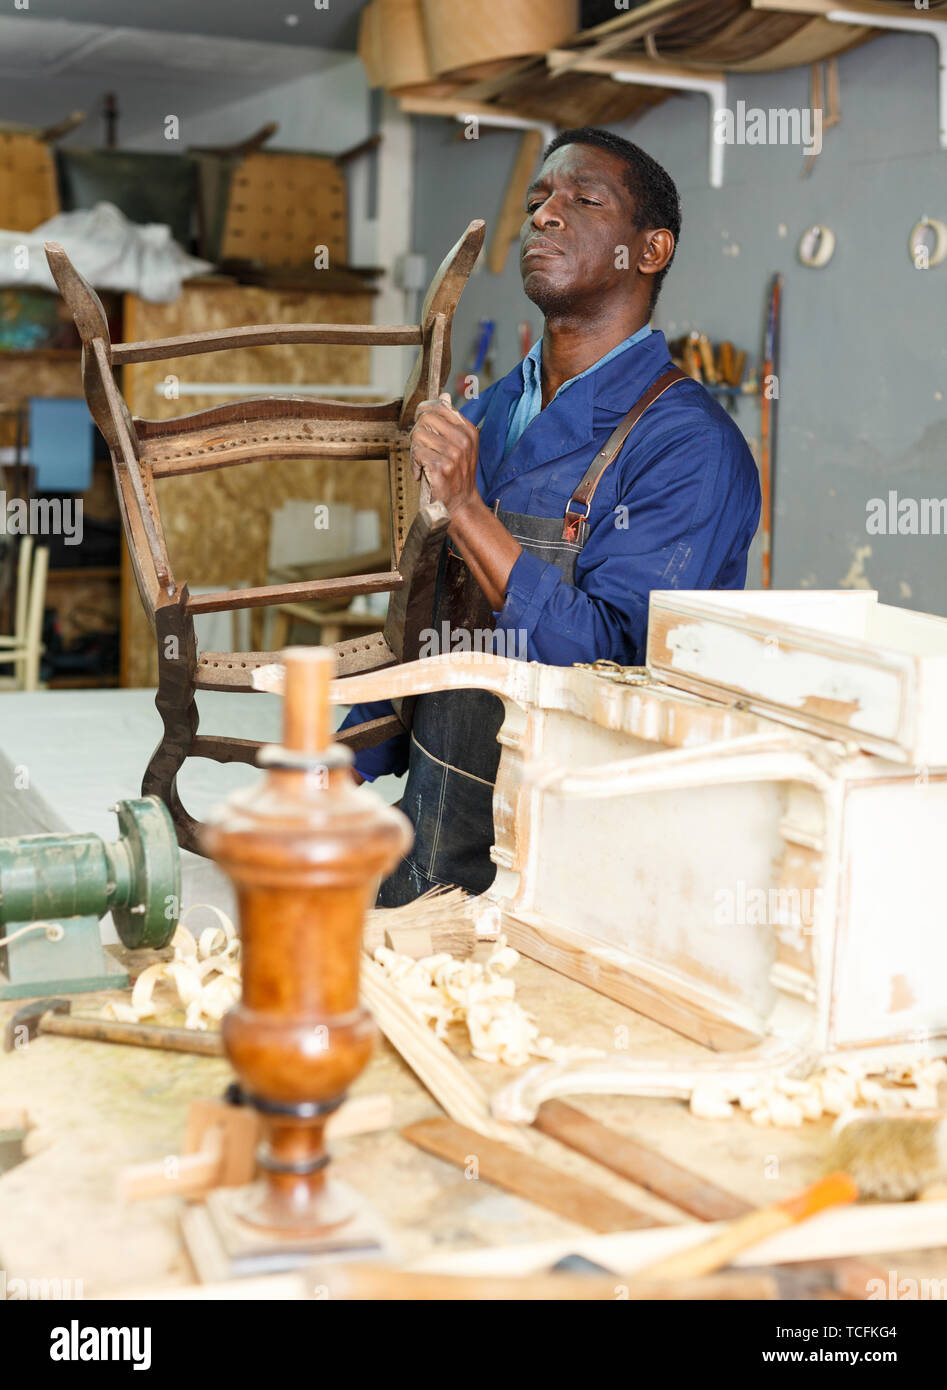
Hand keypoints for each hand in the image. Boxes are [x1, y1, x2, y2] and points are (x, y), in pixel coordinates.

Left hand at [410, 393, 480, 518]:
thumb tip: (443, 396)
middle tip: (421, 447)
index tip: (421, 424)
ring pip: (418, 435)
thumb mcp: (460, 445)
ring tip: (423, 462)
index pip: (440, 406)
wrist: (461, 504)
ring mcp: (453, 454)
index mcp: (468, 430)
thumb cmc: (457, 476)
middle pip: (426, 417)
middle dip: (418, 432)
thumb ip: (450, 421)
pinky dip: (415, 465)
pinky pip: (417, 454)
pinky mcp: (442, 467)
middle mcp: (463, 440)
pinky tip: (422, 473)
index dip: (425, 412)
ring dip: (415, 450)